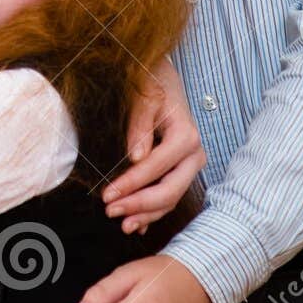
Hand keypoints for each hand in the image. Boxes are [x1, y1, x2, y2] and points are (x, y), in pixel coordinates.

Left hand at [105, 58, 205, 232]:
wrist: (163, 78)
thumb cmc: (153, 83)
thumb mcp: (145, 96)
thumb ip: (140, 124)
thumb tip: (136, 157)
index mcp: (186, 136)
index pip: (156, 168)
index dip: (131, 184)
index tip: (107, 195)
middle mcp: (194, 154)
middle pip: (170, 190)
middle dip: (140, 205)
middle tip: (111, 212)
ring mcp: (190, 165)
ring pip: (170, 198)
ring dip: (146, 214)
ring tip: (122, 224)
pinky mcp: (182, 171)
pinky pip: (169, 196)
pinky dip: (153, 212)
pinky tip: (137, 224)